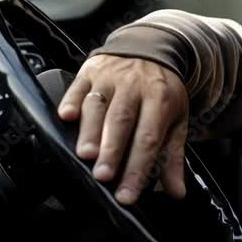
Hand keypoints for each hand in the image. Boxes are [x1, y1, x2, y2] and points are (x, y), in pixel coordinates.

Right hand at [57, 55, 189, 204]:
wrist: (151, 47)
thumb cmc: (162, 91)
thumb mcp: (176, 119)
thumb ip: (173, 157)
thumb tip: (176, 192)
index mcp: (160, 100)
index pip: (148, 139)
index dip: (137, 168)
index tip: (126, 194)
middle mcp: (135, 87)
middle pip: (122, 121)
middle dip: (111, 150)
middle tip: (103, 176)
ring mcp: (110, 77)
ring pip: (98, 105)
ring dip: (90, 131)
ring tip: (85, 155)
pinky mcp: (89, 70)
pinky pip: (78, 86)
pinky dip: (70, 101)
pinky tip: (65, 117)